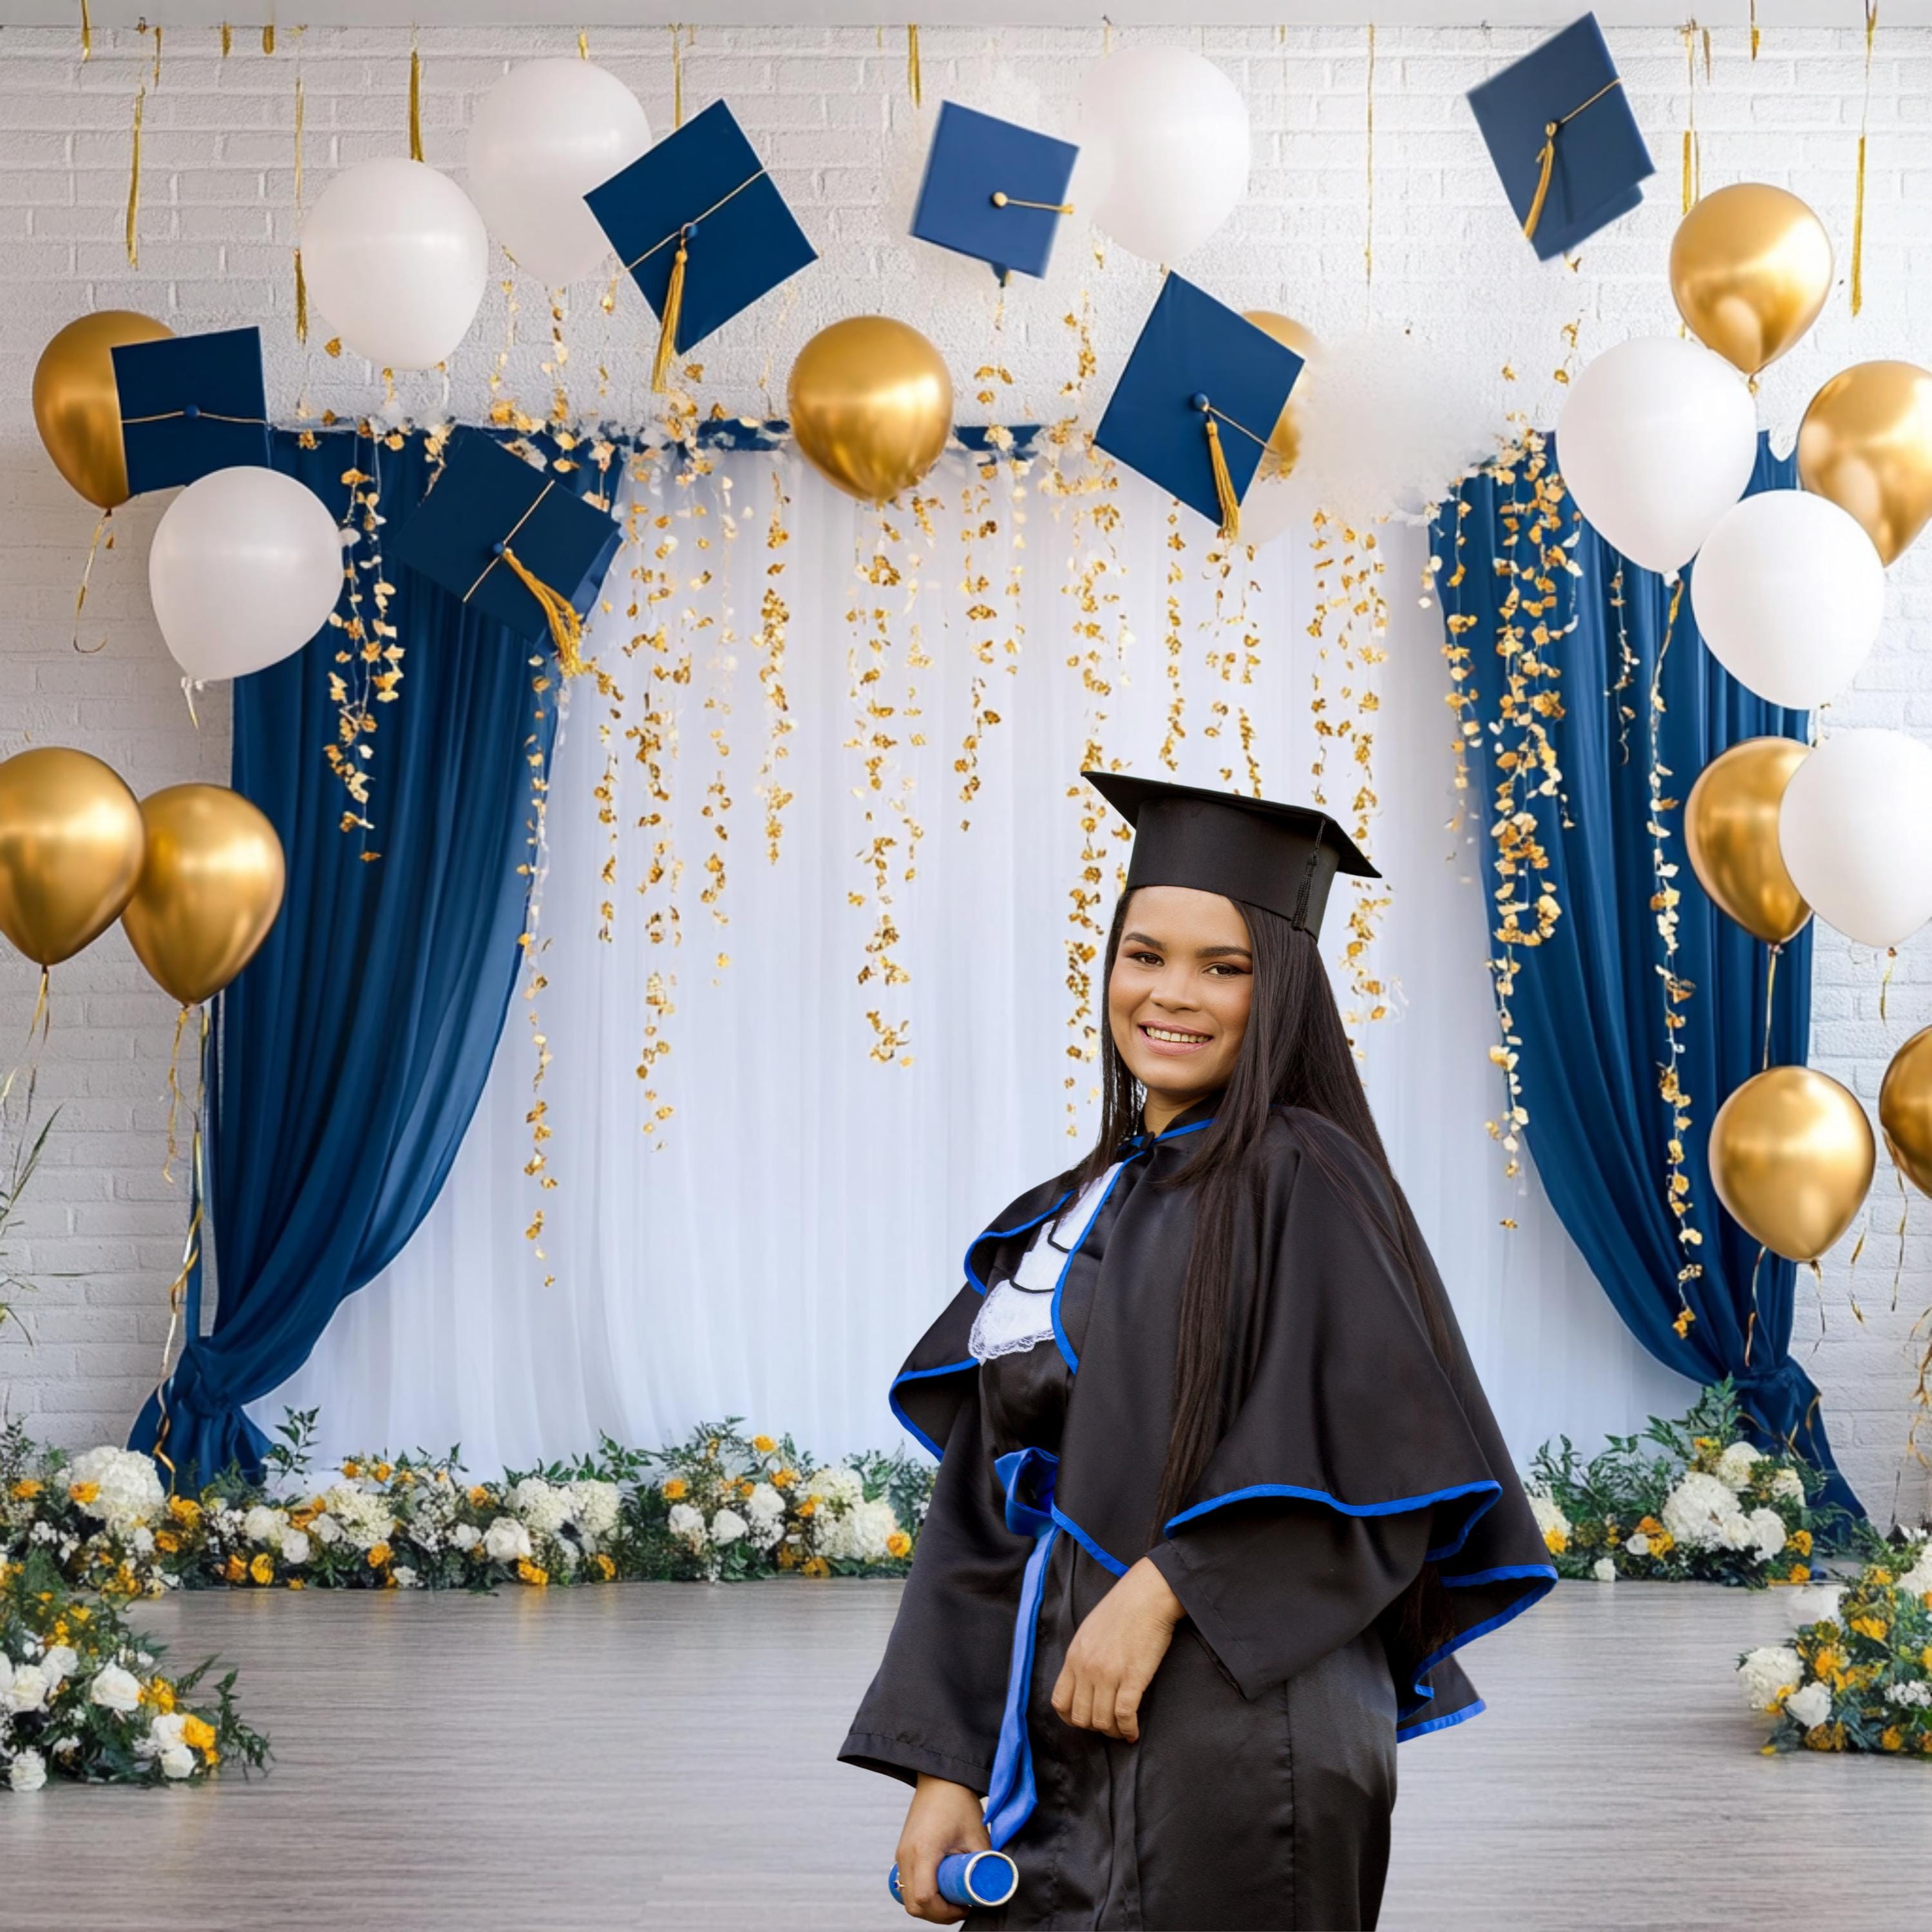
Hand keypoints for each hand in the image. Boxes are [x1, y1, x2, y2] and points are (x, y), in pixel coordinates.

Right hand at [895, 1774, 990, 1923]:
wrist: (940, 1778)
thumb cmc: (958, 1802)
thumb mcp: (977, 1834)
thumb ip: (984, 1862)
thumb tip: (994, 1888)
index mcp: (924, 1850)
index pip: (925, 1898)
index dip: (946, 1912)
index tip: (965, 1907)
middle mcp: (906, 1855)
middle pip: (913, 1904)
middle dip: (938, 1914)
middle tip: (961, 1907)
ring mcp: (901, 1854)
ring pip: (907, 1897)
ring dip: (929, 1907)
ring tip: (952, 1899)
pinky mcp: (902, 1852)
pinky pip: (906, 1885)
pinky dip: (921, 1895)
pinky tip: (940, 1889)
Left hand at [1050, 1555, 1183, 1741]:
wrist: (1146, 1596)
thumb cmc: (1120, 1610)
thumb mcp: (1088, 1632)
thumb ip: (1082, 1658)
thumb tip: (1082, 1682)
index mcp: (1074, 1657)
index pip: (1060, 1702)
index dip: (1070, 1718)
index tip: (1085, 1719)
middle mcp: (1087, 1668)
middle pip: (1080, 1717)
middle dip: (1093, 1727)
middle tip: (1107, 1724)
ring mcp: (1109, 1674)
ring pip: (1101, 1721)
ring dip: (1112, 1731)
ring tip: (1122, 1729)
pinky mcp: (1133, 1678)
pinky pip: (1125, 1715)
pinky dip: (1128, 1730)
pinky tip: (1133, 1732)